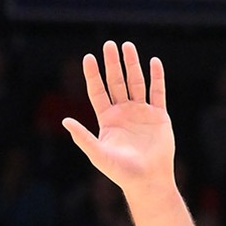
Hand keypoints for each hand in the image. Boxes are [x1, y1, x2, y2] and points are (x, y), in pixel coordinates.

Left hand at [62, 41, 174, 195]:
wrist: (148, 180)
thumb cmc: (121, 171)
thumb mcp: (98, 154)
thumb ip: (83, 137)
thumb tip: (65, 121)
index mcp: (108, 119)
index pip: (98, 91)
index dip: (93, 75)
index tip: (89, 57)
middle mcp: (124, 112)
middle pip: (117, 82)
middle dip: (113, 64)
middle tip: (110, 44)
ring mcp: (142, 112)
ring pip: (136, 83)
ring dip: (132, 65)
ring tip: (128, 46)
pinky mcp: (159, 116)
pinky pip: (158, 92)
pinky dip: (157, 77)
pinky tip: (154, 62)